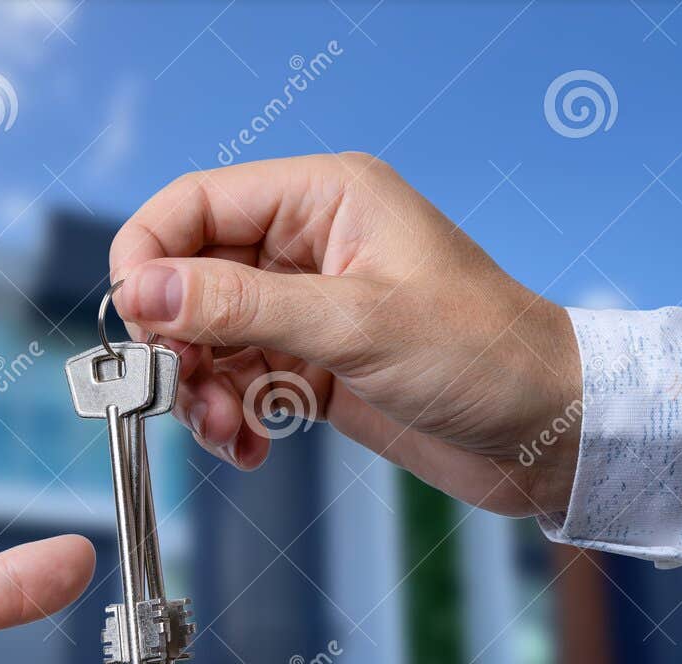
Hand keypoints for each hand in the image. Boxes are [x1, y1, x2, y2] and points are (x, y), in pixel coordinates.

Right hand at [110, 152, 581, 516]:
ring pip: (210, 337)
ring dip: (202, 389)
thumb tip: (142, 290)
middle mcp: (309, 245)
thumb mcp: (355, 326)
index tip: (133, 323)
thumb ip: (242, 306)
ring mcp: (310, 307)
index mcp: (324, 199)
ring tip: (225, 432)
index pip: (197, 204)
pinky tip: (250, 446)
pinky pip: (241, 381)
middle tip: (179, 394)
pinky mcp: (316, 364)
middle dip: (177, 341)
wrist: (548, 434)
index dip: (150, 256)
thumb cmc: (482, 355)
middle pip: (193, 277)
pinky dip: (232, 416)